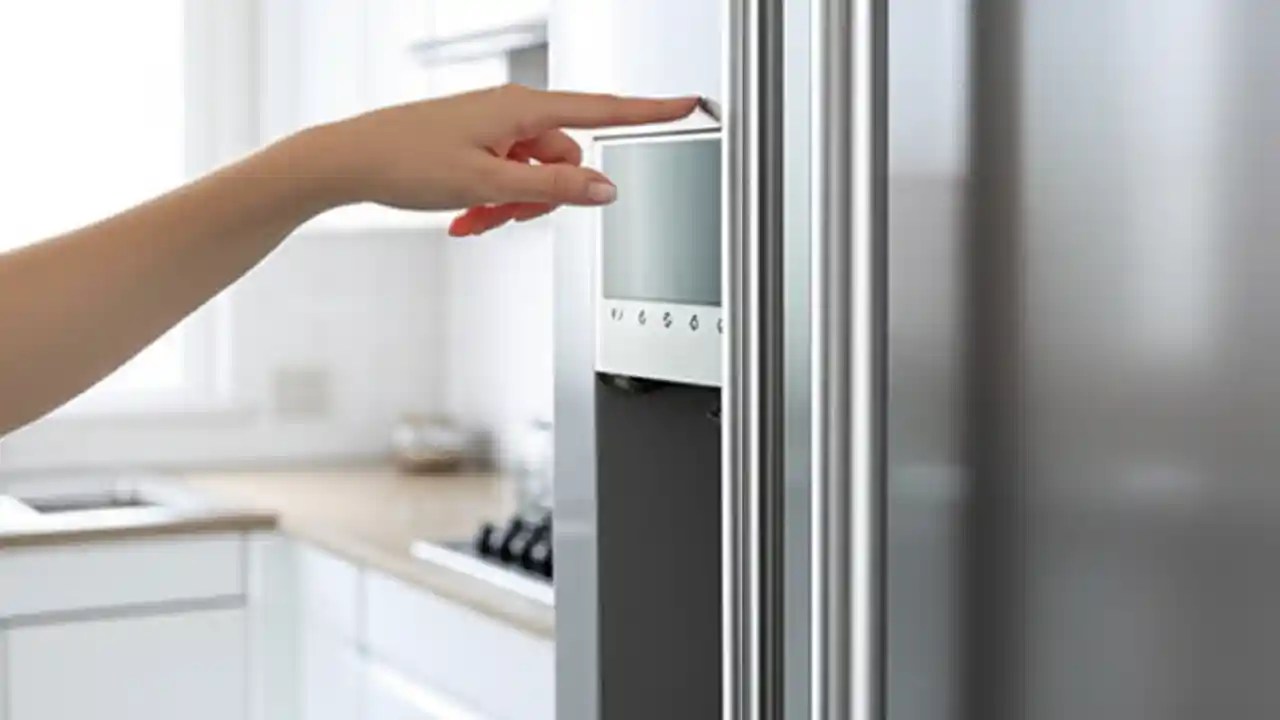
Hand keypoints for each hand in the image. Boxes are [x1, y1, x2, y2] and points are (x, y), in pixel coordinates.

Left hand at [310, 84, 698, 235]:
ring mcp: (493, 126)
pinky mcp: (476, 141)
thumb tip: (604, 187)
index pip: (603, 111)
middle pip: (564, 160)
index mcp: (522, 109)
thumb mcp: (488, 183)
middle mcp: (512, 111)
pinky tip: (466, 215)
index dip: (650, 111)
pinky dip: (493, 200)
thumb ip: (554, 187)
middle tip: (503, 215)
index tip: (688, 104)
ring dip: (513, 205)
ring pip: (534, 175)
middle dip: (543, 197)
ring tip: (474, 218)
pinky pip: (507, 175)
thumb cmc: (405, 160)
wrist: (349, 159)